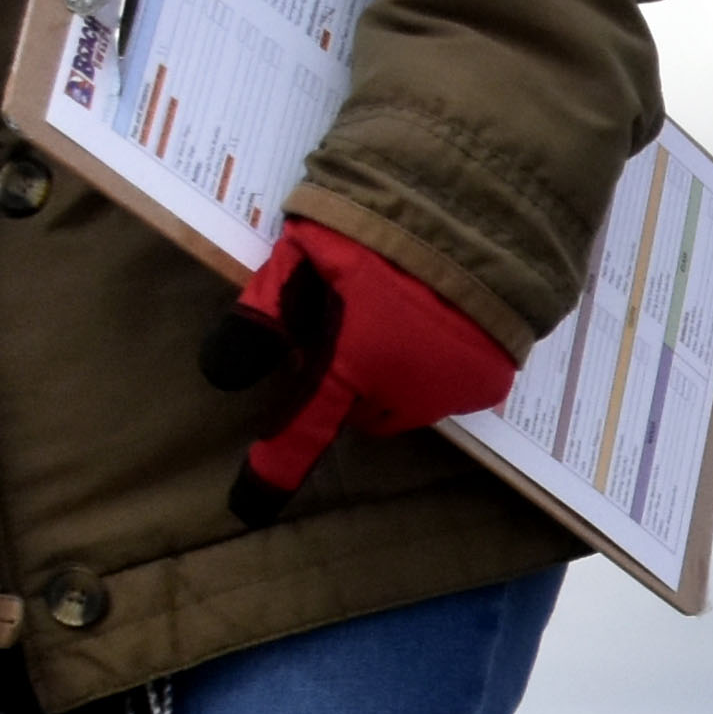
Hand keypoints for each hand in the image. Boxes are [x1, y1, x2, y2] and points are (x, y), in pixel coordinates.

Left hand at [199, 215, 515, 527]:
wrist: (490, 205)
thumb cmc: (386, 221)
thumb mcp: (308, 249)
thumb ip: (268, 312)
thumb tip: (222, 374)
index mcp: (353, 359)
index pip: (304, 427)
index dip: (274, 468)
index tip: (248, 508)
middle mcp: (404, 390)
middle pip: (362, 411)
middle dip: (355, 382)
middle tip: (360, 322)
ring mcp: (452, 391)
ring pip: (406, 403)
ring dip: (398, 375)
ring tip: (408, 312)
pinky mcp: (490, 384)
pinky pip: (447, 391)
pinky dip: (439, 367)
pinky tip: (445, 319)